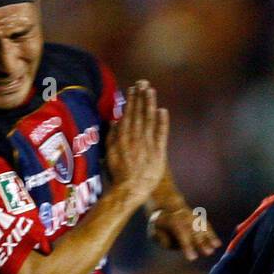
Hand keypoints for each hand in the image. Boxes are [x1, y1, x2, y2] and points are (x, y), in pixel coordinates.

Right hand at [106, 81, 168, 205]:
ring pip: (149, 120)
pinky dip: (162, 122)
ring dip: (150, 104)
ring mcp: (148, 145)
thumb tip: (114, 121)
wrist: (130, 190)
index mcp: (123, 137)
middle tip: (143, 83)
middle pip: (139, 114)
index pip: (128, 114)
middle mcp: (135, 138)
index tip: (133, 88)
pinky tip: (163, 110)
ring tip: (151, 90)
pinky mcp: (159, 153)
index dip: (131, 100)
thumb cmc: (118, 174)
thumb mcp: (110, 154)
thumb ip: (112, 136)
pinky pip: (161, 135)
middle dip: (141, 97)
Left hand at [148, 203, 221, 261]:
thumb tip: (174, 243)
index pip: (180, 233)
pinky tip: (218, 244)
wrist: (166, 207)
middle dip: (201, 242)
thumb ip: (163, 239)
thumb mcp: (154, 233)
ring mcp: (191, 216)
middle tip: (208, 253)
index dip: (187, 246)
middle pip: (193, 230)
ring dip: (209, 237)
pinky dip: (212, 234)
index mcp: (171, 219)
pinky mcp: (197, 218)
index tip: (193, 259)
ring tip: (215, 247)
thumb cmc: (159, 226)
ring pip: (201, 226)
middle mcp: (183, 216)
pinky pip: (205, 225)